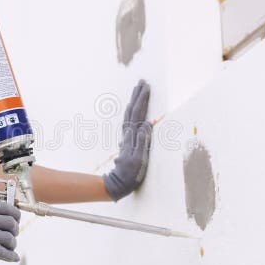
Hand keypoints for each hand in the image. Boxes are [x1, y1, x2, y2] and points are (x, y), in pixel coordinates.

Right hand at [0, 199, 20, 264]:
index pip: (7, 208)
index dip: (15, 215)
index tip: (14, 220)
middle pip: (11, 223)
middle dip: (14, 229)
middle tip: (12, 234)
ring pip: (10, 238)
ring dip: (12, 244)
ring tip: (9, 247)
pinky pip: (4, 253)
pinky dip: (11, 256)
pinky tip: (13, 258)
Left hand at [102, 79, 151, 200]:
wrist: (119, 182)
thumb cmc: (130, 173)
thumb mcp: (139, 159)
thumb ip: (142, 141)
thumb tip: (146, 124)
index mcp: (132, 135)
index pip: (138, 113)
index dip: (142, 99)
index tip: (146, 87)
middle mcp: (128, 133)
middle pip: (133, 110)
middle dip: (137, 95)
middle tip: (141, 81)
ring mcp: (128, 136)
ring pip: (130, 114)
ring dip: (134, 101)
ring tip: (138, 90)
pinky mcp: (128, 140)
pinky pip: (131, 121)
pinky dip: (133, 111)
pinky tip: (134, 109)